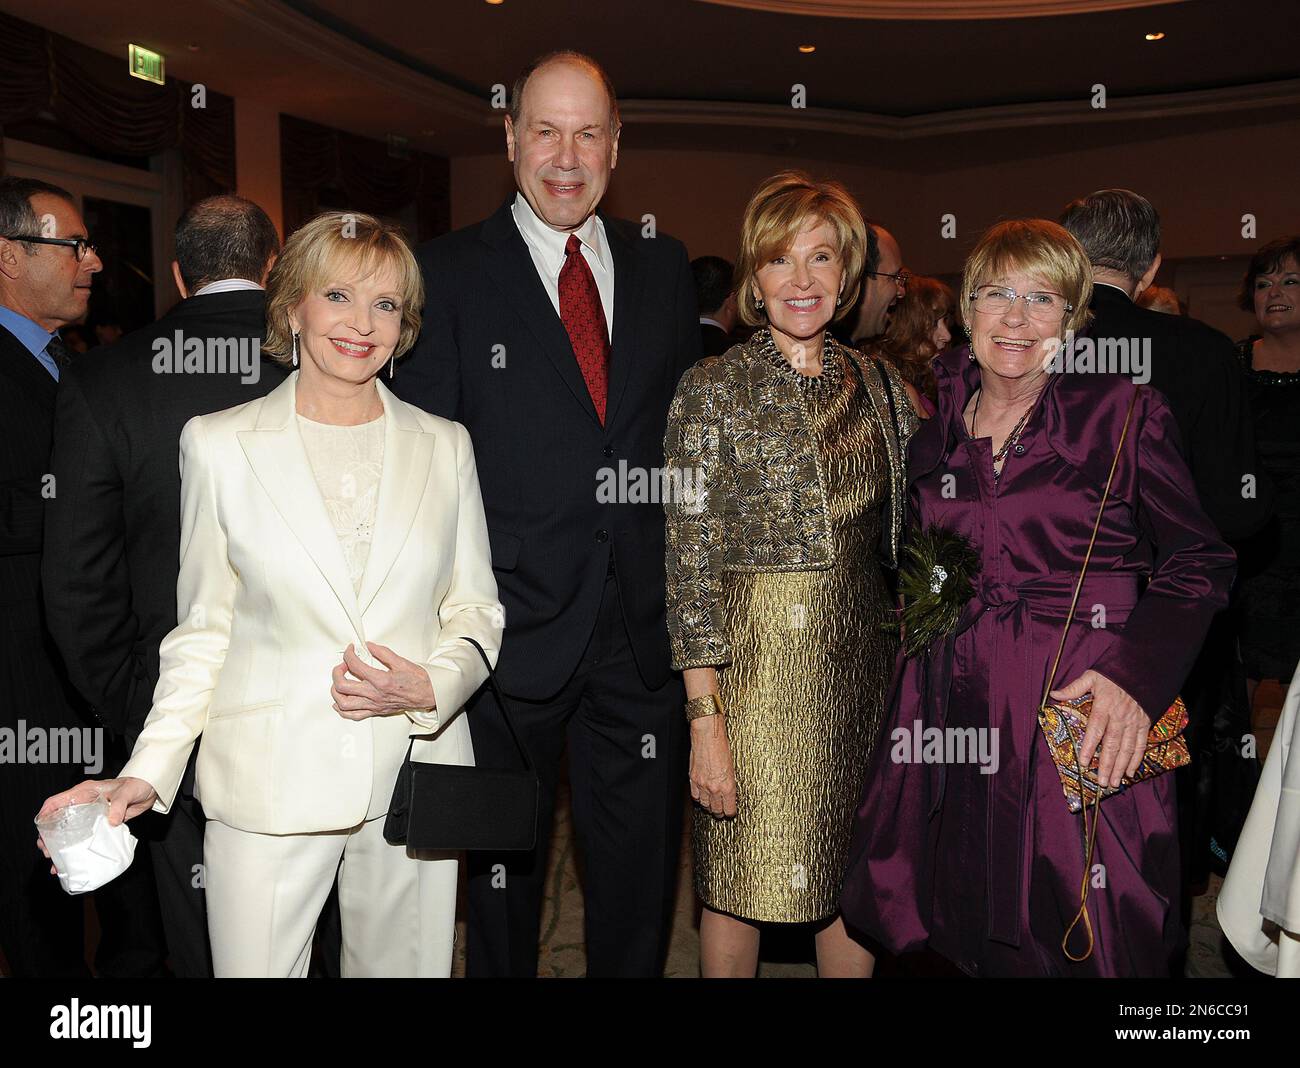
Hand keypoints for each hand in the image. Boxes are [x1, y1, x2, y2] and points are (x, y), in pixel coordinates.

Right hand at [35, 777, 157, 873]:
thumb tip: (112, 821)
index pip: (58, 801)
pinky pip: (83, 838)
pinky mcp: (99, 825)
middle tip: (46, 851)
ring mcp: (90, 816)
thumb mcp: (127, 792)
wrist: (149, 789)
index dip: (46, 813)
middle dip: (48, 836)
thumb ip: (119, 805)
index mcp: (84, 792)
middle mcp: (83, 804)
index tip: (40, 828)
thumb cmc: (136, 785)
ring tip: (54, 861)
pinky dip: (76, 850)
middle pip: (58, 820)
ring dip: (59, 846)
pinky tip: (70, 862)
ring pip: (68, 832)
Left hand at [331, 642, 436, 720]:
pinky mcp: (375, 711)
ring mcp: (374, 705)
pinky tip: (339, 703)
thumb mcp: (401, 662)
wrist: (428, 695)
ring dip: (336, 691)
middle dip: (337, 672)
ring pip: (344, 703)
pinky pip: (353, 715)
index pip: (355, 665)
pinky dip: (342, 710)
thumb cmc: (418, 681)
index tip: (351, 650)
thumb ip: (383, 653)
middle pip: (343, 686)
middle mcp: (374, 694)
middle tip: (342, 665)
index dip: (349, 654)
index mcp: (381, 680)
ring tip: (339, 682)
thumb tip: (369, 646)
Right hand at [689, 712, 736, 818]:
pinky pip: (695, 796)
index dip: (730, 812)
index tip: (730, 812)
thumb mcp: (732, 767)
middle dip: (719, 813)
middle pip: (716, 810)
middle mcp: (714, 787)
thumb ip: (729, 782)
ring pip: (705, 805)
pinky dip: (699, 798)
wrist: (707, 736)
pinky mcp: (693, 779)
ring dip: (709, 807)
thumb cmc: (721, 746)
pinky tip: (702, 797)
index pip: (729, 809)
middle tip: (721, 812)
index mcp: (728, 785)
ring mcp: (702, 784)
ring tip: (712, 806)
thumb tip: (728, 791)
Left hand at [1050, 670, 1148, 788]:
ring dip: (1120, 767)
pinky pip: (1141, 744)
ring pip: (1127, 748)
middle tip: (1101, 782)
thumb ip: (1074, 688)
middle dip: (1106, 765)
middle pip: (1112, 744)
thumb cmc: (1112, 674)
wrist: (1142, 669)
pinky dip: (1136, 759)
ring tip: (1114, 782)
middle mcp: (1119, 717)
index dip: (1089, 746)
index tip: (1083, 762)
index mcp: (1104, 705)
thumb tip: (1054, 695)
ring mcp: (1133, 722)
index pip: (1095, 729)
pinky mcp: (1144, 724)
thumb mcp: (1091, 676)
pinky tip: (1130, 772)